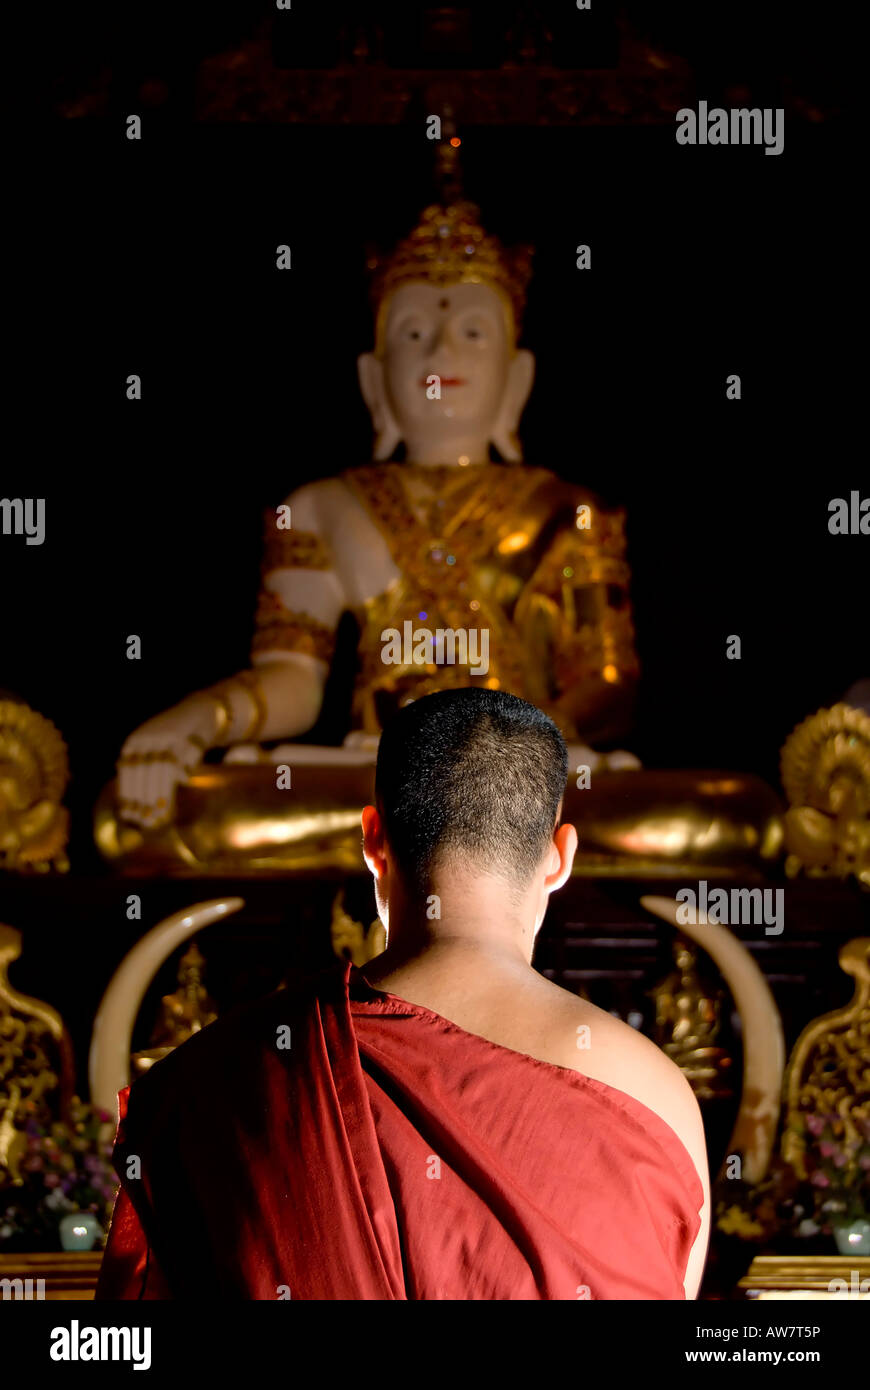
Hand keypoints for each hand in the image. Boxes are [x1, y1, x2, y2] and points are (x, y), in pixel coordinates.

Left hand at [116, 694, 219, 829]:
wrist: (199, 710)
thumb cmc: (173, 739)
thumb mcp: (151, 749)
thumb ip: (141, 772)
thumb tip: (131, 806)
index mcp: (134, 741)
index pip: (127, 770)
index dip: (128, 793)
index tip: (130, 814)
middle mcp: (149, 736)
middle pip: (144, 770)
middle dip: (145, 797)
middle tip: (147, 818)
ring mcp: (170, 734)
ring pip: (164, 767)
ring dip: (163, 791)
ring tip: (163, 810)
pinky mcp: (191, 734)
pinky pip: (185, 758)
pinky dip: (183, 772)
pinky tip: (184, 783)